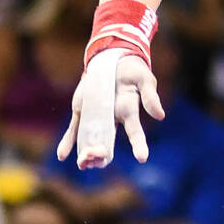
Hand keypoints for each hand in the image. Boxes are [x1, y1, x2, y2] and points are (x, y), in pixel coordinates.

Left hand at [56, 48, 165, 169]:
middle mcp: (112, 119)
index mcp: (129, 112)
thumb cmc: (133, 71)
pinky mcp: (82, 112)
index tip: (142, 158)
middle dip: (102, 155)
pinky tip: (62, 155)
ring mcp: (96, 117)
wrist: (114, 60)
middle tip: (96, 158)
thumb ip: (150, 97)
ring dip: (86, 154)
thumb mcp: (144, 80)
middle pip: (108, 144)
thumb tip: (160, 116)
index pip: (135, 132)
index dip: (139, 145)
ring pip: (90, 141)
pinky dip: (68, 142)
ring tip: (83, 163)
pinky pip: (74, 129)